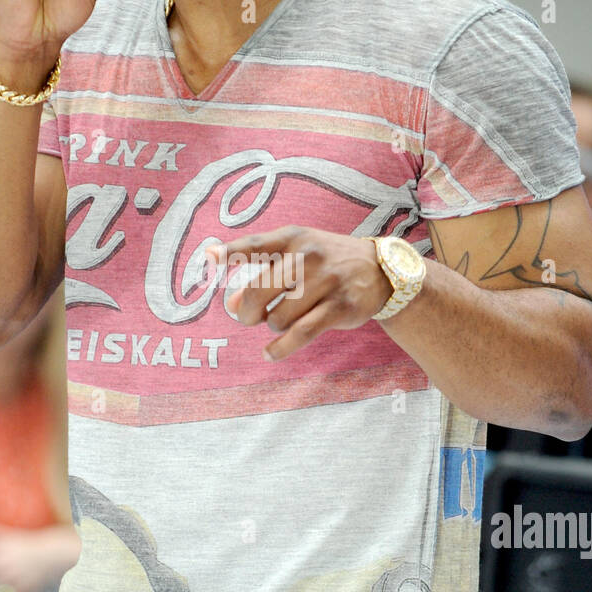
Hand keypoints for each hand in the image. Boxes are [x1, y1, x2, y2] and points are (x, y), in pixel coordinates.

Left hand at [206, 227, 392, 360]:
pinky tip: (270, 354)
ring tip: (280, 321)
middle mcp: (308, 256)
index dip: (231, 252)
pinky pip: (300, 334)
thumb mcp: (299, 254)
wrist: (382, 271)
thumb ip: (265, 272)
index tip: (209, 258)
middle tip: (251, 317)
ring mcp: (326, 281)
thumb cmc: (328, 262)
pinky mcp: (340, 308)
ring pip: (278, 317)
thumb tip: (233, 305)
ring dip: (273, 326)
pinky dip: (280, 348)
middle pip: (258, 291)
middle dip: (248, 312)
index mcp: (294, 238)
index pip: (255, 245)